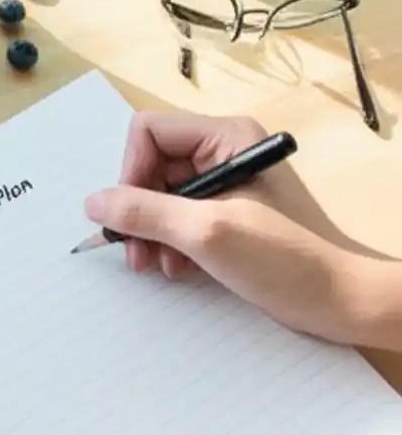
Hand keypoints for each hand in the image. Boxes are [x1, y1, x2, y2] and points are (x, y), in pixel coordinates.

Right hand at [84, 111, 375, 346]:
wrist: (342, 302)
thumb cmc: (285, 260)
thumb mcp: (206, 232)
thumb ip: (144, 212)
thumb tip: (92, 202)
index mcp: (227, 137)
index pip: (149, 132)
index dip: (131, 172)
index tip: (131, 215)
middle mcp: (224, 152)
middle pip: (151, 166)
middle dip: (138, 210)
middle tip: (136, 253)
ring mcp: (226, 184)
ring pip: (160, 195)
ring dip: (151, 232)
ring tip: (157, 265)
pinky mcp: (228, 214)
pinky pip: (178, 217)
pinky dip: (169, 242)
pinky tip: (177, 267)